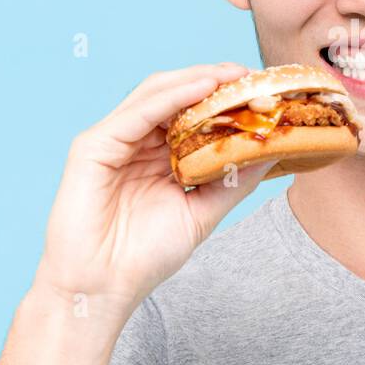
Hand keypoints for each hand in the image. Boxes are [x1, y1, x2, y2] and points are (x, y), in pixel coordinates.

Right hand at [33, 63, 274, 319]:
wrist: (101, 289)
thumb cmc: (143, 257)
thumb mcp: (202, 213)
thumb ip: (232, 181)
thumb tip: (271, 152)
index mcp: (157, 156)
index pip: (191, 113)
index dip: (224, 98)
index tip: (262, 91)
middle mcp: (135, 142)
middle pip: (175, 95)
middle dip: (215, 81)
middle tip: (252, 76)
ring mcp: (113, 140)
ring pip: (157, 94)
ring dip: (197, 80)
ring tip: (233, 75)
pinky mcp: (93, 146)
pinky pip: (138, 112)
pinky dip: (173, 96)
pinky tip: (203, 88)